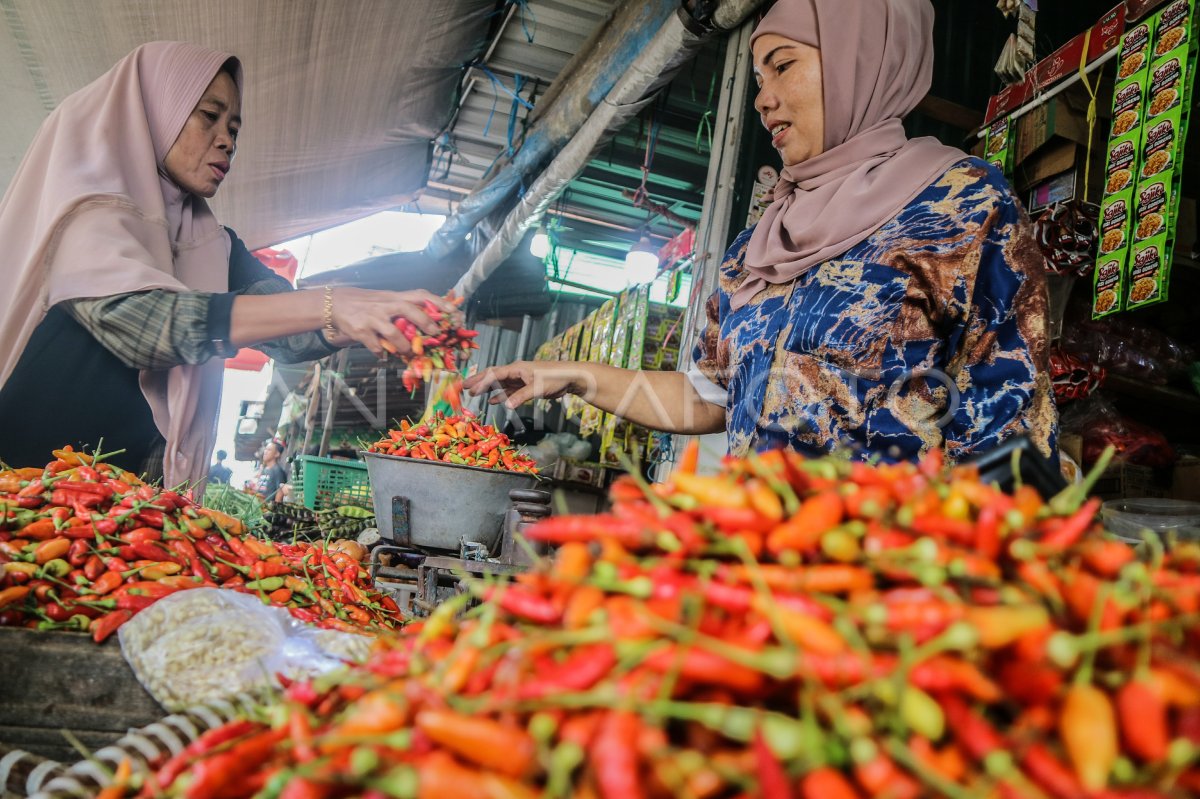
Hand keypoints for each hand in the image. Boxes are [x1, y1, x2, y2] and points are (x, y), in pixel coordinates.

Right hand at [327, 288, 456, 357]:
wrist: (335, 304)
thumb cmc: (368, 303)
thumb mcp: (387, 299)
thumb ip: (405, 307)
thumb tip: (432, 319)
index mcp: (395, 297)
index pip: (421, 295)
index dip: (439, 302)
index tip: (454, 312)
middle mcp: (385, 305)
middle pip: (408, 309)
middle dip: (425, 322)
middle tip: (436, 334)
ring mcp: (373, 318)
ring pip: (393, 333)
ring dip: (404, 347)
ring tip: (409, 353)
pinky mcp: (361, 331)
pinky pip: (375, 347)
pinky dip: (382, 354)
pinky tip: (383, 356)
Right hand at [463, 361, 589, 408]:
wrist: (570, 377)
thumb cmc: (555, 378)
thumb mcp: (537, 387)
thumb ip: (521, 396)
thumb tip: (506, 406)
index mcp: (516, 368)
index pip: (494, 374)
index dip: (481, 382)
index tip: (469, 389)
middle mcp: (516, 372)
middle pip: (492, 376)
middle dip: (477, 381)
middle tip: (462, 387)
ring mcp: (520, 379)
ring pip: (499, 384)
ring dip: (487, 389)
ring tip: (473, 394)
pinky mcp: (526, 386)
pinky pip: (509, 390)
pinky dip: (500, 395)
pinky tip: (493, 401)